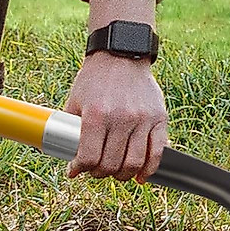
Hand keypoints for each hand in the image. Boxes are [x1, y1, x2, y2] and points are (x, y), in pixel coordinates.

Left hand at [62, 49, 167, 183]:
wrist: (121, 55)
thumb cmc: (94, 80)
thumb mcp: (75, 101)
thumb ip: (70, 131)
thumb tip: (70, 165)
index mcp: (96, 115)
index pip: (89, 158)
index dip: (81, 169)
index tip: (78, 169)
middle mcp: (121, 118)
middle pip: (112, 165)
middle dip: (101, 173)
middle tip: (97, 169)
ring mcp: (142, 119)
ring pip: (134, 163)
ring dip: (123, 175)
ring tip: (117, 172)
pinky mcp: (159, 118)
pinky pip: (158, 152)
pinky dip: (149, 169)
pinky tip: (140, 175)